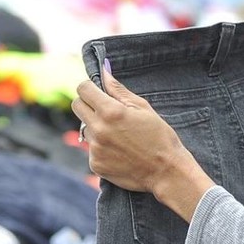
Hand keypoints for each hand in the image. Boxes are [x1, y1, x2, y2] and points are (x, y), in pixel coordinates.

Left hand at [72, 67, 213, 217]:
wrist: (166, 172)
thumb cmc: (159, 136)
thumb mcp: (142, 108)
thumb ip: (118, 90)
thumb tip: (104, 71)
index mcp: (110, 112)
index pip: (83, 89)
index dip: (90, 87)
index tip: (98, 91)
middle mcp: (98, 130)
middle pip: (77, 106)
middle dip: (89, 104)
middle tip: (107, 111)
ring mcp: (95, 149)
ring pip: (85, 128)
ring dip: (96, 127)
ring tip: (120, 135)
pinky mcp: (95, 165)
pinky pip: (91, 148)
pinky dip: (101, 147)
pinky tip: (119, 150)